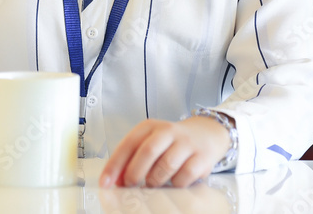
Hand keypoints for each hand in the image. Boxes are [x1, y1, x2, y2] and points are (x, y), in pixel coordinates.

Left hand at [99, 116, 230, 187]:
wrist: (207, 133)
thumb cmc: (172, 142)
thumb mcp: (150, 143)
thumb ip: (132, 159)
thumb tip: (115, 180)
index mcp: (150, 127)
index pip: (128, 143)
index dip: (115, 165)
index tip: (106, 183)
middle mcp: (168, 131)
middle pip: (147, 151)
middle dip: (135, 173)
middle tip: (130, 185)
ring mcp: (187, 143)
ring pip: (166, 165)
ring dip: (155, 180)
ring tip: (153, 183)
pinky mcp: (202, 157)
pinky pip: (184, 176)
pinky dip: (175, 184)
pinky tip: (173, 182)